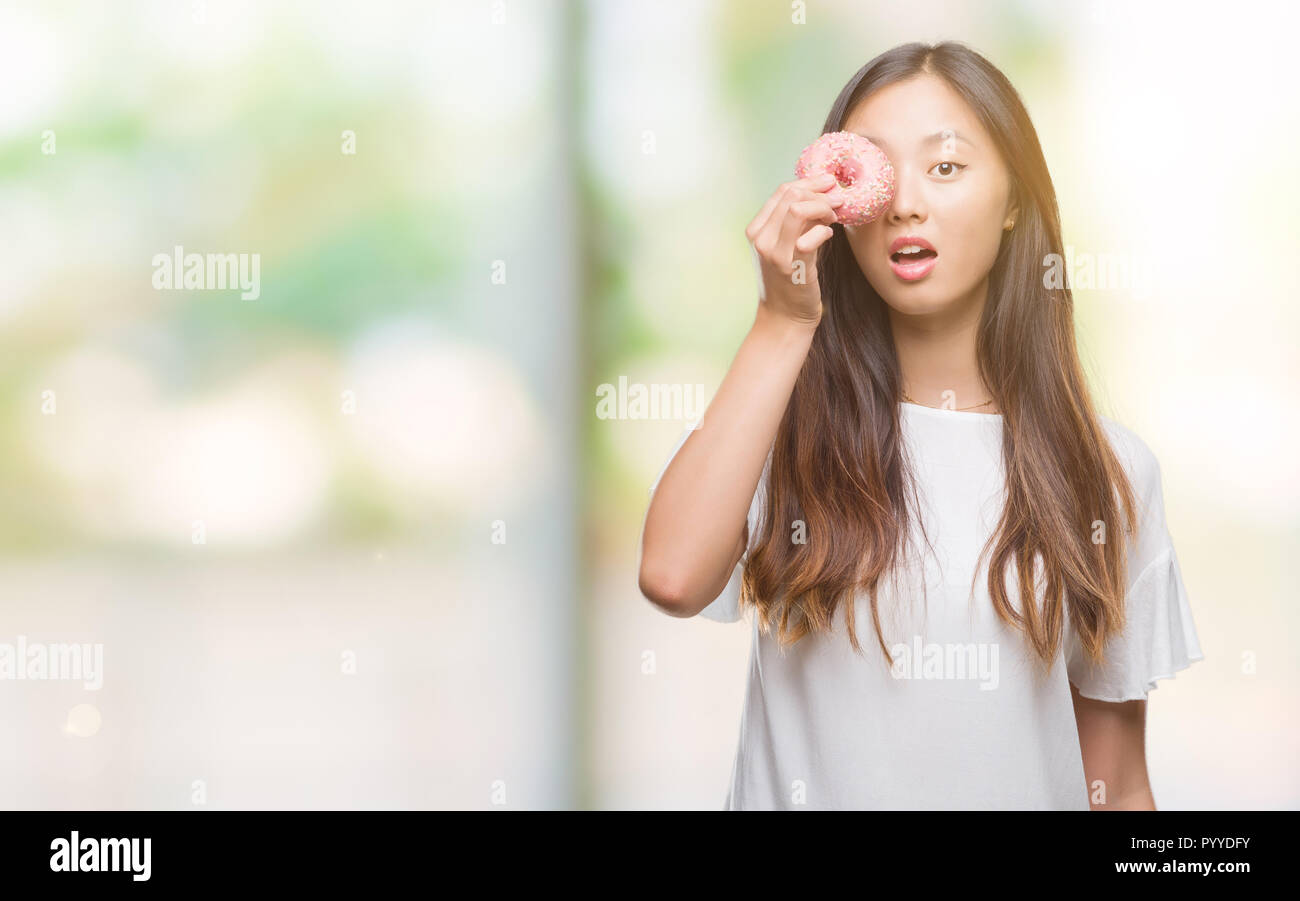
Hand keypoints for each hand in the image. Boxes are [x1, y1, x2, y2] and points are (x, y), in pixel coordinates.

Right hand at [745, 173, 841, 326]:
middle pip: (791, 194)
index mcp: (756, 229)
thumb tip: (821, 192)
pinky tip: (829, 235)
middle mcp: (761, 238)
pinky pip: (812, 234)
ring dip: (823, 207)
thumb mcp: (784, 245)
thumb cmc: (788, 279)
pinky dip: (825, 229)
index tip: (829, 185)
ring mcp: (774, 252)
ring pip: (798, 208)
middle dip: (820, 193)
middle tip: (838, 202)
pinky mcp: (792, 266)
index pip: (782, 191)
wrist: (784, 317)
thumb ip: (794, 222)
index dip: (810, 182)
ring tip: (834, 217)